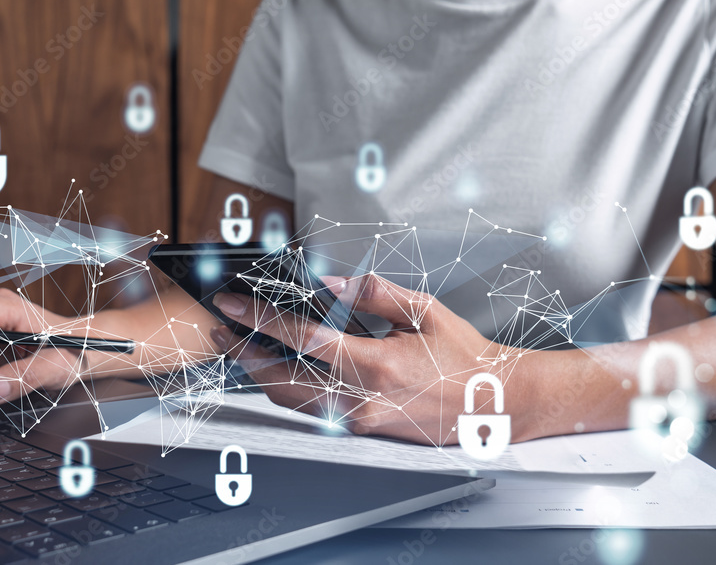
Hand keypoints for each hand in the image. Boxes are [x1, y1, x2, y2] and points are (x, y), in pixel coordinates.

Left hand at [209, 273, 540, 444]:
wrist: (493, 403)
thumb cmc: (464, 356)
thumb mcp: (425, 310)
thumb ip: (374, 294)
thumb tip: (333, 283)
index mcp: (376, 364)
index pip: (301, 338)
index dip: (259, 319)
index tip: (232, 305)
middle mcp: (361, 399)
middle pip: (281, 379)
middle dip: (243, 352)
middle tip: (221, 329)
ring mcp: (359, 421)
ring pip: (291, 401)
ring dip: (260, 373)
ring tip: (242, 346)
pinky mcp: (362, 432)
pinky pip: (311, 411)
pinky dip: (288, 389)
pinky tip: (280, 369)